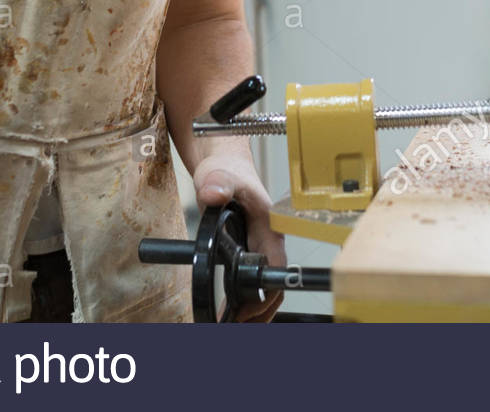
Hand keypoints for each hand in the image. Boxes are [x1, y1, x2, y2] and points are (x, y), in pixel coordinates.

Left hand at [192, 149, 285, 321]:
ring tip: (235, 324)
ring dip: (256, 308)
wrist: (226, 163)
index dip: (262, 296)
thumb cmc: (227, 169)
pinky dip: (249, 297)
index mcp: (271, 226)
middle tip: (236, 326)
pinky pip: (257, 279)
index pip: (275, 270)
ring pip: (268, 285)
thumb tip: (213, 193)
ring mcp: (264, 245)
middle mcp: (272, 239)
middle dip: (260, 311)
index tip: (243, 311)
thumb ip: (217, 182)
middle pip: (275, 285)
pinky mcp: (254, 248)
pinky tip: (234, 309)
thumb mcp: (219, 174)